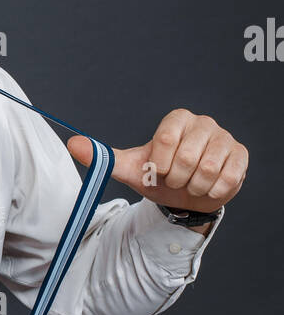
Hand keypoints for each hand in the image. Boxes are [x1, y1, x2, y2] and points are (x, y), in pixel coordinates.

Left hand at [66, 110, 247, 213]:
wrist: (187, 195)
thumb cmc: (160, 176)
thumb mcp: (131, 168)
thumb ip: (104, 157)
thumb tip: (73, 144)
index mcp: (177, 119)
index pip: (163, 141)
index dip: (158, 165)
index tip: (158, 171)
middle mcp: (203, 123)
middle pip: (186, 158)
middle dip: (176, 179)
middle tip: (175, 180)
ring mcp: (224, 138)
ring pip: (207, 170)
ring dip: (193, 187)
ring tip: (190, 184)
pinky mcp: (240, 155)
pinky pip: (226, 179)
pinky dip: (212, 192)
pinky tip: (207, 188)